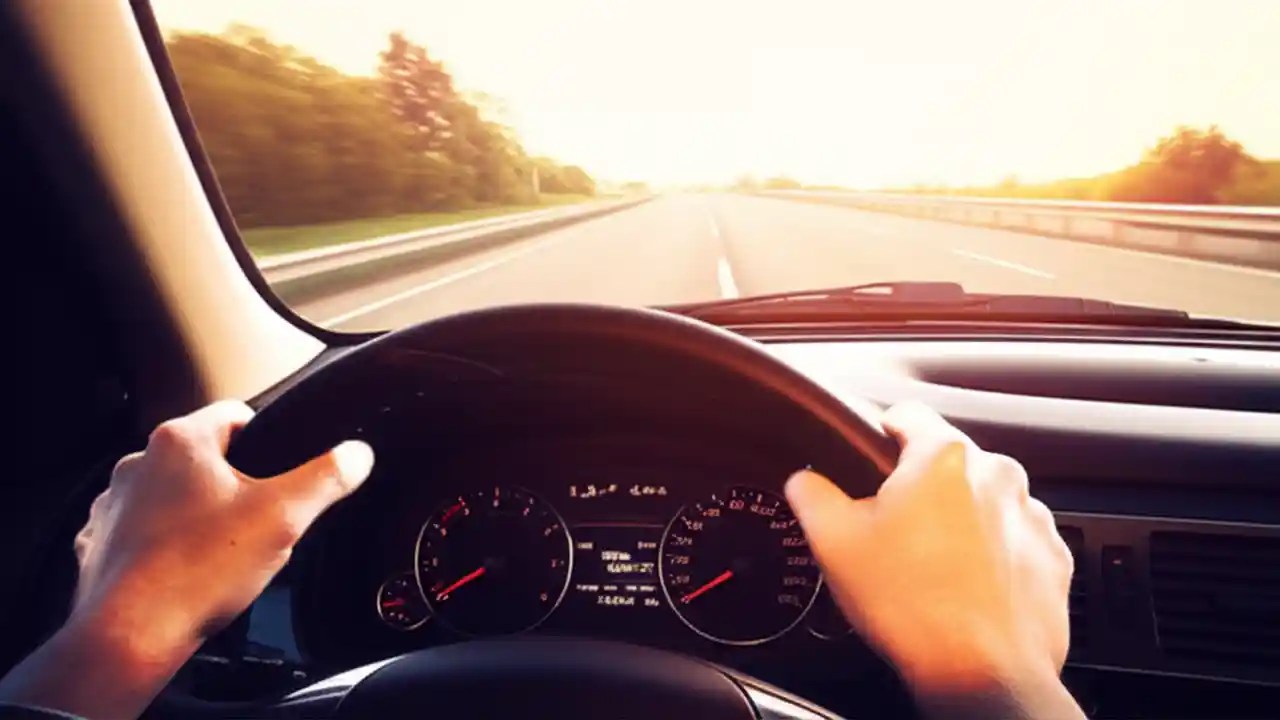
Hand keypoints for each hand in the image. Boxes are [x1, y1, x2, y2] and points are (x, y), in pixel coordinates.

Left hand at [0, 400, 373, 719]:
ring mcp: (114, 503)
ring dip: (197, 514)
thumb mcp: (284, 518)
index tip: (280, 470)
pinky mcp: (100, 542)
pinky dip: (166, 545)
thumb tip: (356, 455)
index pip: (236, 414)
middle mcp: (139, 464)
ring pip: (174, 495)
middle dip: (235, 485)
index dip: (268, 439)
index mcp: (181, 442)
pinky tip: (188, 571)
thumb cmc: (197, 572)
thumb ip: (327, 478)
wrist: (131, 635)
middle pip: (206, 458)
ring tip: (222, 552)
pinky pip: (145, 531)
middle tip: (258, 521)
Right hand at [786, 402, 1081, 718]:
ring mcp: (1031, 516)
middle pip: (946, 461)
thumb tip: (804, 481)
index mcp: (941, 457)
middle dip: (918, 488)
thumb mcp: (834, 542)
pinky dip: (992, 554)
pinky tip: (964, 586)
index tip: (872, 448)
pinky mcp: (1052, 556)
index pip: (907, 413)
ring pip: (983, 500)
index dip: (881, 428)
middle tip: (892, 531)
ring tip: (929, 566)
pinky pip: (1013, 539)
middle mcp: (996, 475)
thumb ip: (811, 494)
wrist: (981, 673)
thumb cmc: (912, 607)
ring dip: (958, 519)